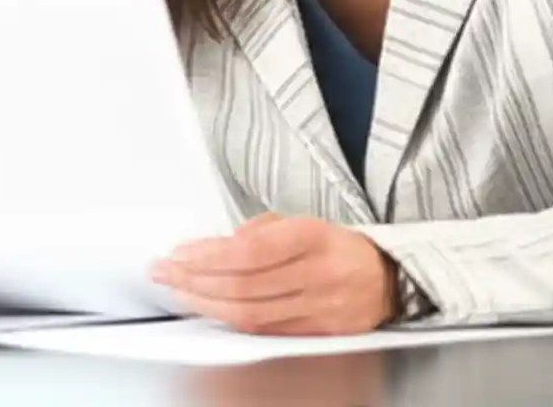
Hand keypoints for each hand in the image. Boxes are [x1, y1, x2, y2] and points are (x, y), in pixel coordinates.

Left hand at [150, 213, 399, 334]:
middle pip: (245, 284)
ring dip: (206, 303)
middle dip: (195, 279)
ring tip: (178, 291)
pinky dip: (231, 320)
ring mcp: (320, 307)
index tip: (179, 253)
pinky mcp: (319, 332)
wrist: (389, 279)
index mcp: (313, 237)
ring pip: (251, 312)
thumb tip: (221, 244)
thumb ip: (261, 230)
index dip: (209, 255)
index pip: (251, 251)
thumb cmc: (337, 246)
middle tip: (164, 272)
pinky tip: (209, 309)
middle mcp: (318, 273)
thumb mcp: (303, 221)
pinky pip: (266, 329)